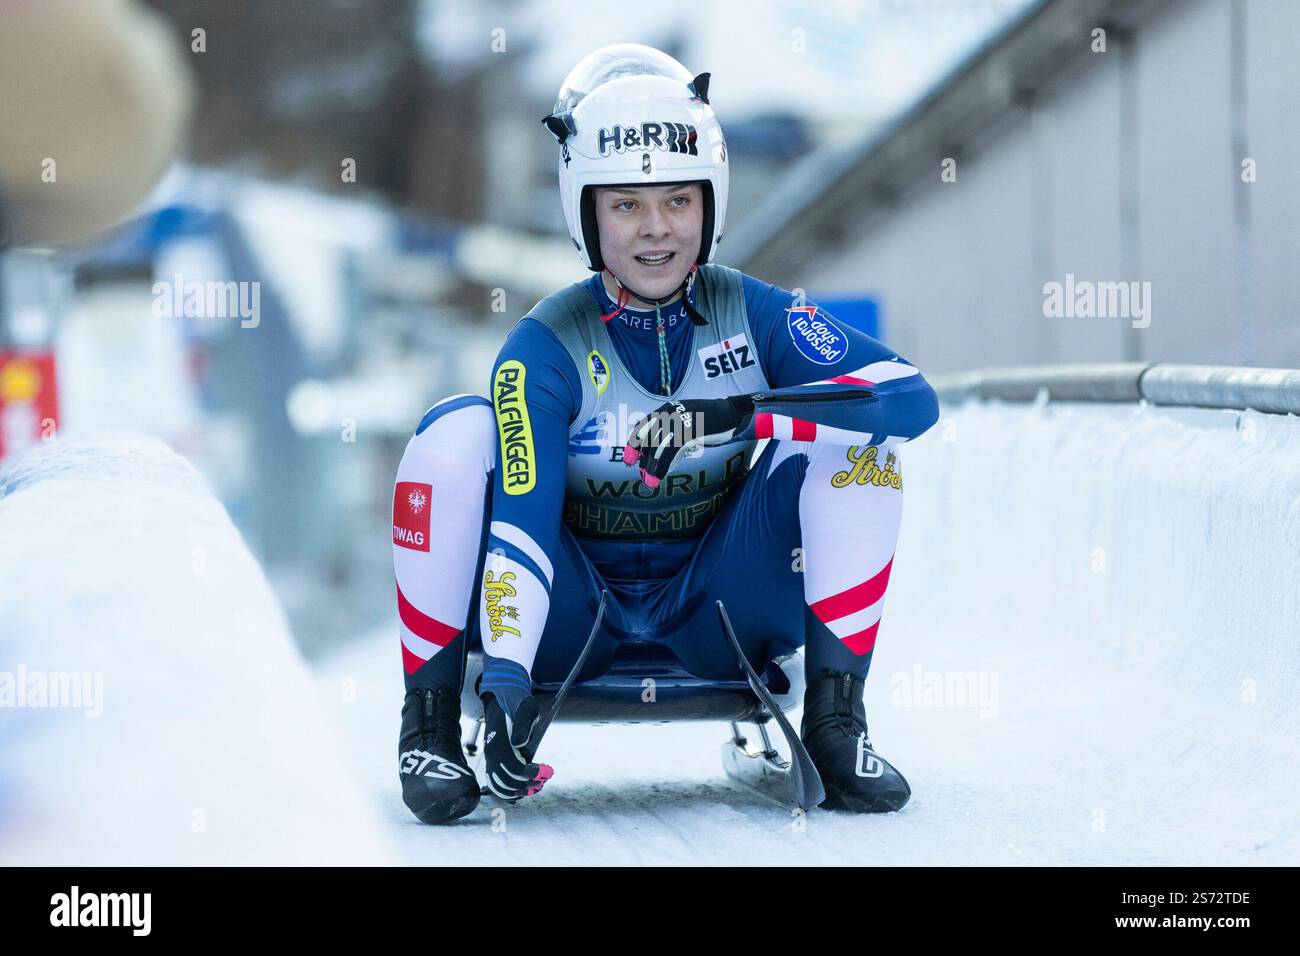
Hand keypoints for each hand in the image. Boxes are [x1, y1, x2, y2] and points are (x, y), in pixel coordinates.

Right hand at [481, 693, 552, 801]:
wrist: (501, 700)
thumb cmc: (518, 704)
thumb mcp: (526, 709)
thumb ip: (523, 725)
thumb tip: (520, 743)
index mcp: (500, 743)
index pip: (515, 769)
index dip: (532, 774)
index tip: (546, 772)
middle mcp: (492, 754)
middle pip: (508, 782)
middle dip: (527, 785)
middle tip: (543, 781)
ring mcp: (490, 759)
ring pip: (499, 787)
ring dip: (518, 792)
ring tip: (535, 787)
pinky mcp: (491, 761)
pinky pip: (495, 783)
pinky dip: (507, 791)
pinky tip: (522, 790)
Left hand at [622, 395, 753, 487]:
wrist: (732, 414)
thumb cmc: (711, 420)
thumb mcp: (687, 420)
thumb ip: (673, 430)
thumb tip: (659, 449)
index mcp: (667, 409)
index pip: (643, 426)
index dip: (633, 444)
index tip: (629, 459)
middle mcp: (670, 413)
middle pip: (647, 438)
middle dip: (642, 458)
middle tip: (641, 474)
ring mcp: (679, 421)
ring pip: (657, 447)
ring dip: (651, 466)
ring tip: (648, 480)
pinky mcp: (689, 431)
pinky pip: (670, 452)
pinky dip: (662, 466)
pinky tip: (659, 476)